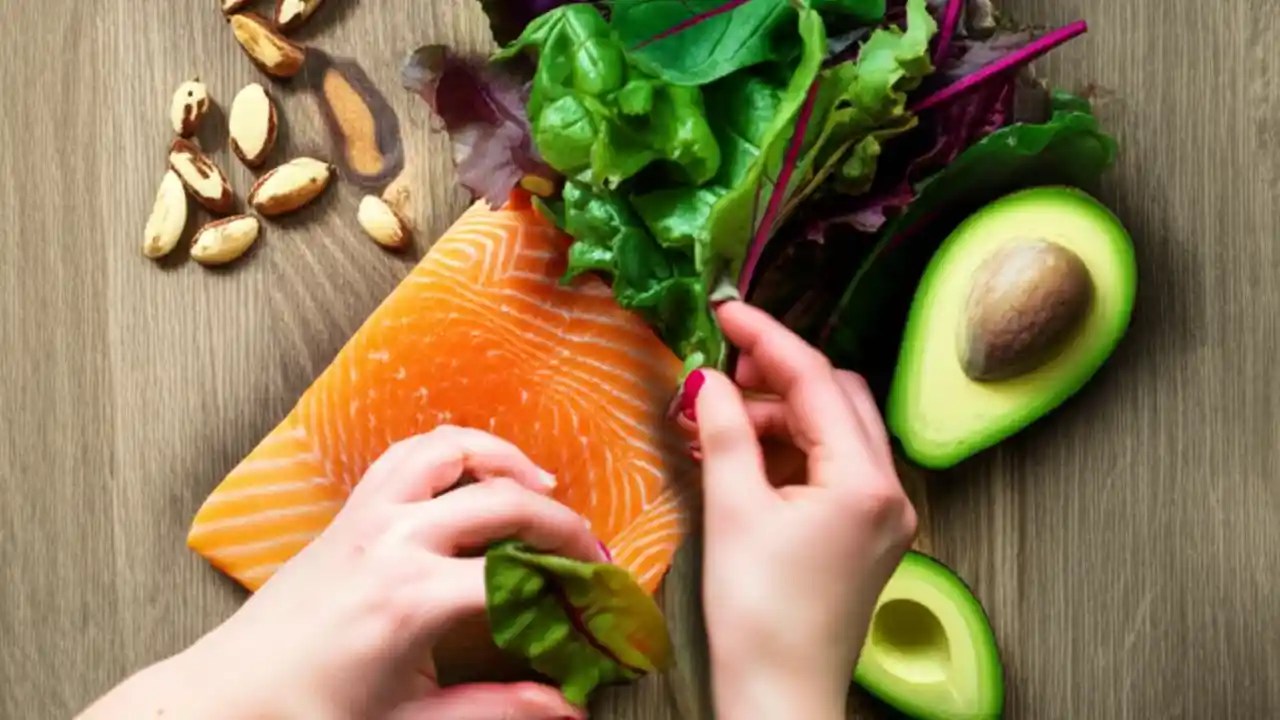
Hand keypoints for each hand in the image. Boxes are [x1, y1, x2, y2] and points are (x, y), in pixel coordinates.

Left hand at [80, 427, 604, 719]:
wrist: (228, 698)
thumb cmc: (310, 713)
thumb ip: (495, 710)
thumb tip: (565, 709)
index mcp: (410, 597)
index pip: (520, 573)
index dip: (573, 583)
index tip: (601, 600)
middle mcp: (391, 541)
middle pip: (501, 501)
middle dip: (559, 523)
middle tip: (589, 552)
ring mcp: (366, 517)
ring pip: (449, 450)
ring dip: (503, 459)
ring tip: (541, 486)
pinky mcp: (348, 512)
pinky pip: (406, 455)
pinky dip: (450, 452)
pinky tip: (472, 477)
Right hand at [682, 303, 917, 719]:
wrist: (780, 698)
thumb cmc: (759, 617)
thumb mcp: (733, 510)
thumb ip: (725, 431)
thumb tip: (708, 379)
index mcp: (865, 481)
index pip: (816, 380)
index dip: (766, 339)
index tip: (725, 312)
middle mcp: (889, 492)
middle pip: (836, 397)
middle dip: (777, 377)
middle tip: (718, 375)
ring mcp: (882, 515)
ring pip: (834, 431)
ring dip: (778, 417)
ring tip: (715, 425)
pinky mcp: (865, 534)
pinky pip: (831, 468)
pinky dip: (789, 453)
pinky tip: (741, 456)